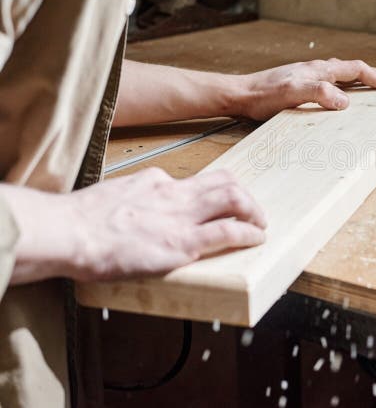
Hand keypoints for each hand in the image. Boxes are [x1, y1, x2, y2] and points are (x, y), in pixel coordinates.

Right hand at [4, 168, 266, 284]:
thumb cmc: (79, 222)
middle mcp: (173, 192)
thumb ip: (133, 200)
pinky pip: (228, 232)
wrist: (68, 231)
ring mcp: (181, 216)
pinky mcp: (182, 242)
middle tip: (253, 210)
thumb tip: (136, 212)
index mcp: (155, 181)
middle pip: (224, 181)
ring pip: (233, 198)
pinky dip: (248, 233)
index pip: (195, 180)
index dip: (214, 192)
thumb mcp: (112, 198)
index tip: (219, 203)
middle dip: (244, 195)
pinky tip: (255, 238)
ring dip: (253, 211)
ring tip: (260, 224)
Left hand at [236, 58, 375, 119]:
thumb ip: (319, 93)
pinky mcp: (300, 84)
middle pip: (354, 69)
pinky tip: (343, 92)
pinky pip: (332, 81)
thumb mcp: (292, 95)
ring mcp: (308, 75)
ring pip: (343, 73)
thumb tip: (345, 100)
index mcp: (319, 71)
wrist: (240, 94)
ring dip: (363, 78)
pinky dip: (347, 84)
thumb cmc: (263, 96)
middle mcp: (316, 70)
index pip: (356, 71)